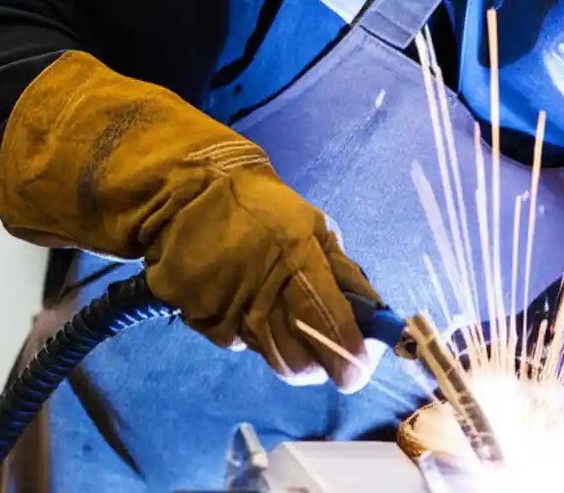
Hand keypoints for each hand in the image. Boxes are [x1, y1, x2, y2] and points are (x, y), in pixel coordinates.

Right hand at [144, 148, 383, 391]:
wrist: (189, 199)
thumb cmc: (263, 209)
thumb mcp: (315, 226)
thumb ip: (344, 272)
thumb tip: (374, 312)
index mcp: (299, 266)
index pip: (334, 333)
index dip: (353, 359)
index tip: (362, 362)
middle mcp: (264, 300)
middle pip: (303, 365)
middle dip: (325, 364)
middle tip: (334, 349)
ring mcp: (231, 318)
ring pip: (276, 362)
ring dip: (297, 355)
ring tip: (298, 327)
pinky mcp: (208, 326)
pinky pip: (247, 346)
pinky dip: (261, 337)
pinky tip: (257, 309)